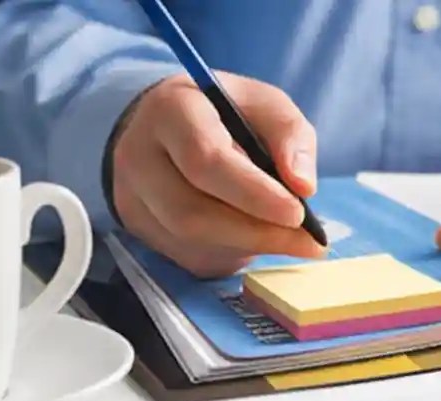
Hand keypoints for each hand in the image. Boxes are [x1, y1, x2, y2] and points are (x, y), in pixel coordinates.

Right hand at [109, 73, 325, 277]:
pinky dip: (232, 252)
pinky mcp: (140, 230)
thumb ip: (290, 135)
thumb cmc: (223, 114)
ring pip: (191, 241)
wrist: (167, 128)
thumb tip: (303, 186)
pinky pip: (190, 256)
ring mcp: (133, 198)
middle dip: (257, 232)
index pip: (205, 159)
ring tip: (290, 240)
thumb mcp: (264, 104)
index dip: (253, 192)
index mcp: (170, 111)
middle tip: (307, 242)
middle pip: (192, 212)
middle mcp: (138, 156)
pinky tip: (254, 238)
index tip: (297, 213)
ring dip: (249, 246)